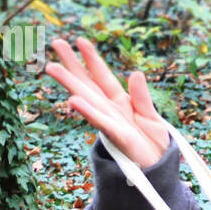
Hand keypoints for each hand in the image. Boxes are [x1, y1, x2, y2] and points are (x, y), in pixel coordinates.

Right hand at [45, 36, 171, 167]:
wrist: (158, 169)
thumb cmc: (153, 144)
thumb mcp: (151, 116)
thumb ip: (142, 97)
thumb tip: (135, 73)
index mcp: (120, 103)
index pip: (103, 77)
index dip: (93, 59)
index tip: (80, 40)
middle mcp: (110, 111)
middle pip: (88, 83)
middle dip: (72, 64)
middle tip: (55, 43)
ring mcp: (111, 123)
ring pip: (88, 100)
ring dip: (71, 84)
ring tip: (52, 67)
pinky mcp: (118, 138)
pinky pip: (102, 122)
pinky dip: (89, 112)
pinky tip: (73, 101)